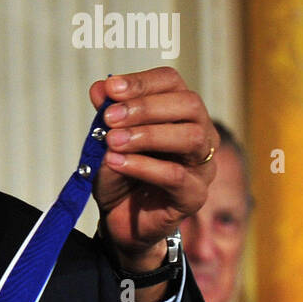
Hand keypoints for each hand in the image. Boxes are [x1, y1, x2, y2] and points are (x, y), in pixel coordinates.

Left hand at [88, 67, 216, 275]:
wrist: (118, 219)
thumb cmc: (119, 174)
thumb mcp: (106, 140)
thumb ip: (107, 115)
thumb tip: (101, 87)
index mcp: (178, 113)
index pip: (172, 83)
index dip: (142, 81)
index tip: (111, 88)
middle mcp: (199, 134)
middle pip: (189, 105)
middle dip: (146, 106)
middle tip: (109, 117)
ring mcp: (201, 165)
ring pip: (191, 137)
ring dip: (147, 135)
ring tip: (113, 141)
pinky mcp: (194, 195)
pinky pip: (176, 175)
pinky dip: (143, 165)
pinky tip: (116, 162)